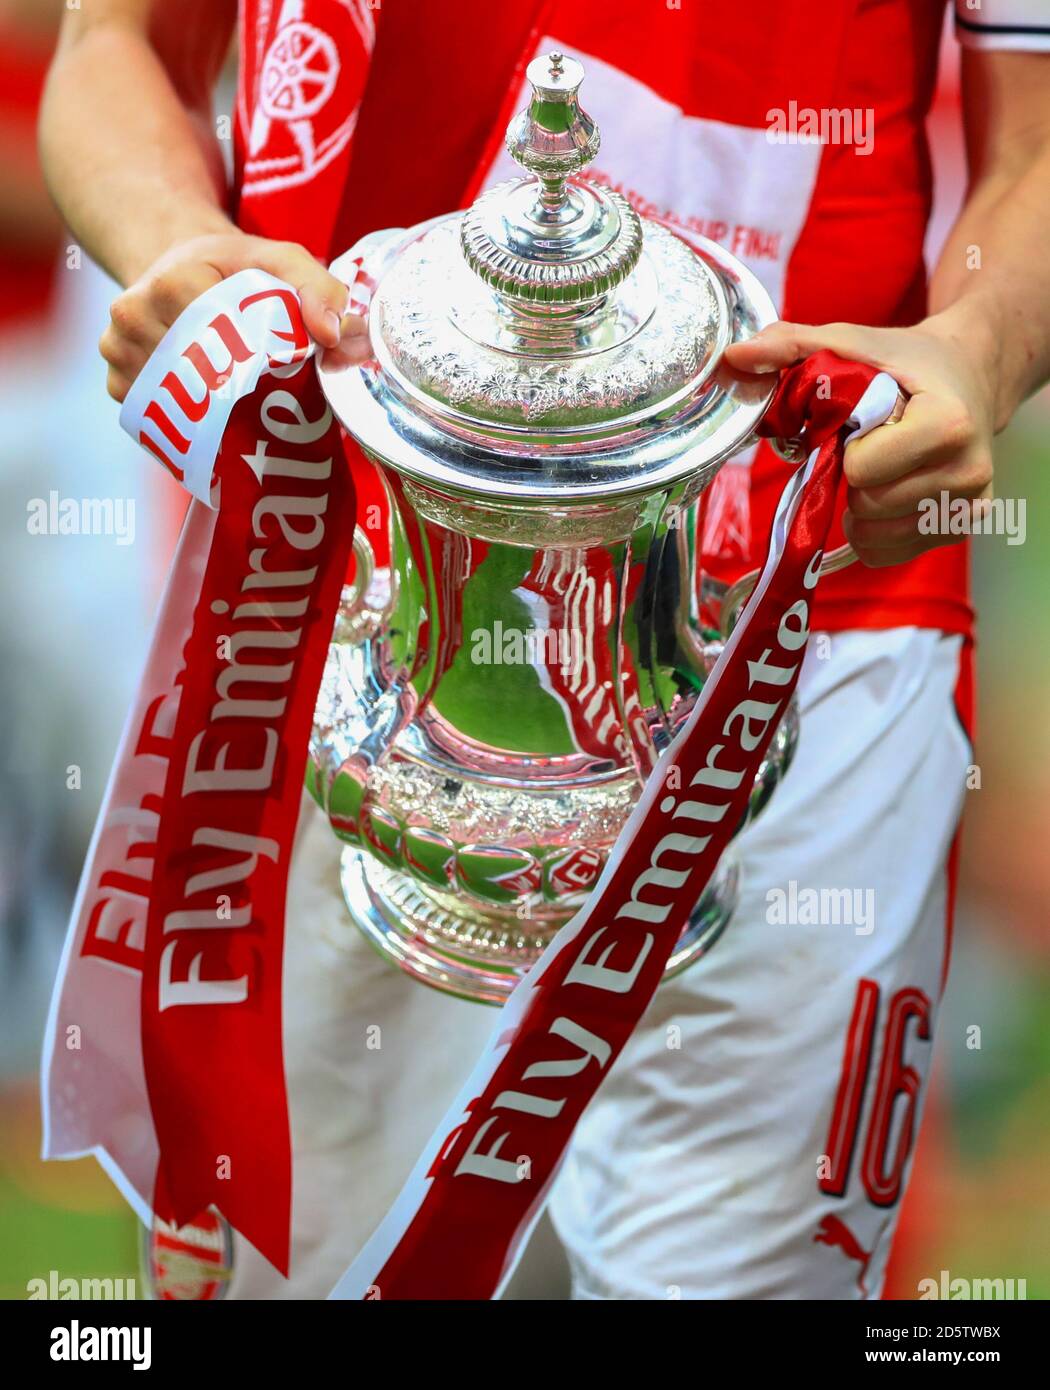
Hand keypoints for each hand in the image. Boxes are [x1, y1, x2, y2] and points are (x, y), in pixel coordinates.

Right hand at [100, 231, 369, 401]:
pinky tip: (209, 409)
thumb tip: (334, 333)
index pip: (216, 338)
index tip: (281, 371)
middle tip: (269, 399)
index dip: (255, 363)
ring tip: (242, 403)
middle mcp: (133, 315)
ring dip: (214, 411)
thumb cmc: (235, 269)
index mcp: (172, 281)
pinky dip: (186, 420)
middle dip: (239, 393)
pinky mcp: (117, 382)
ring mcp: (118, 351)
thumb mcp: (281, 260)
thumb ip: (318, 288)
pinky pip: (155, 417)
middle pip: (197, 377)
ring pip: (175, 403)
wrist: (180, 266)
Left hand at [723, 306, 999, 566]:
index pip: (862, 470)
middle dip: (853, 478)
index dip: (847, 448)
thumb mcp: (853, 343)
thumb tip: (734, 356)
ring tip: (881, 467)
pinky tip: (889, 492)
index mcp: (948, 424)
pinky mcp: (959, 530)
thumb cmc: (908, 362)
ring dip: (860, 508)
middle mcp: (967, 472)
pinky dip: (873, 531)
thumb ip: (793, 346)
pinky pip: (886, 554)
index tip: (863, 425)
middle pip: (868, 506)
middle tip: (870, 446)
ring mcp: (968, 508)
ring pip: (873, 537)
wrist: (971, 376)